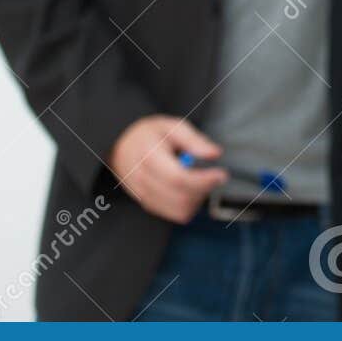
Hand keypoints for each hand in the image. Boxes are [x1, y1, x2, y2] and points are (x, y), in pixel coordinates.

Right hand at [108, 115, 227, 223]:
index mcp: (150, 157)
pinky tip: (190, 190)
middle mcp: (143, 180)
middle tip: (214, 176)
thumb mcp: (173, 126)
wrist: (120, 144)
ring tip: (200, 181)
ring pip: (178, 211)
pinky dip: (188, 206)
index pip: (178, 178)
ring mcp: (143, 195)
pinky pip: (173, 215)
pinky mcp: (147, 204)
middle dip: (204, 190)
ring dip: (197, 199)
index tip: (221, 174)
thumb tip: (214, 153)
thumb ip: (194, 140)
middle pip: (180, 198)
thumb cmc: (149, 135)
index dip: (203, 180)